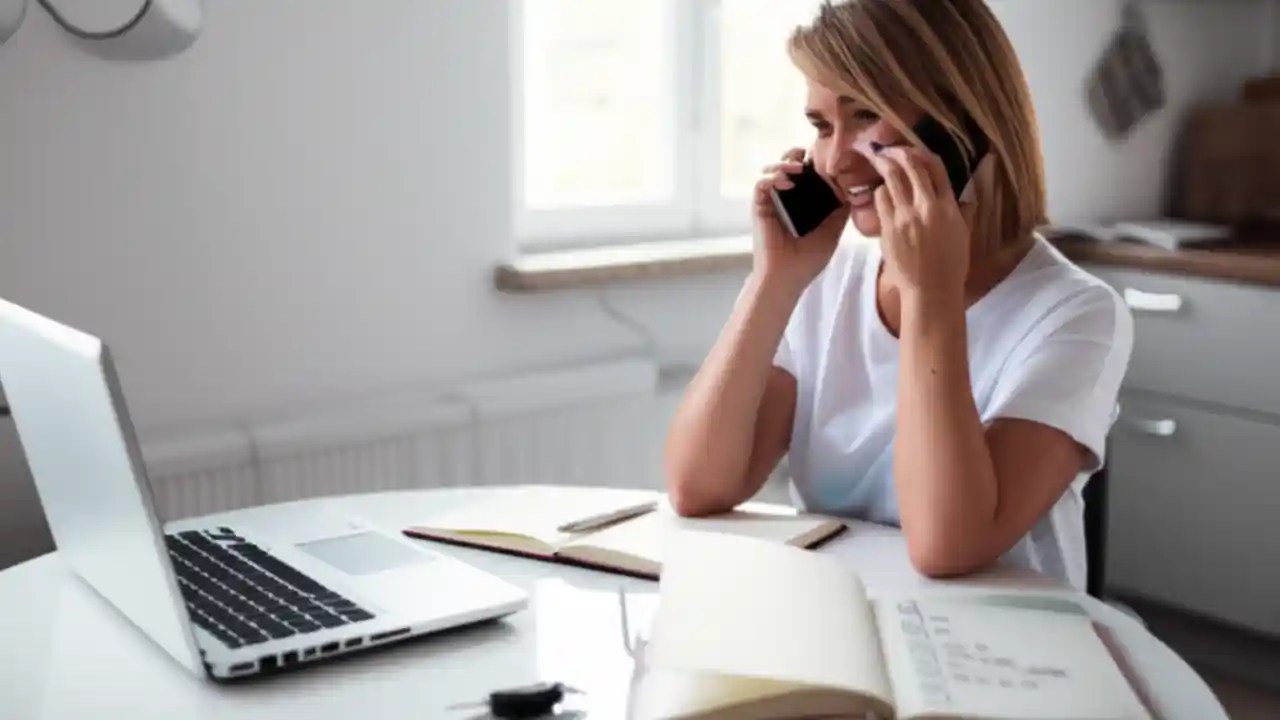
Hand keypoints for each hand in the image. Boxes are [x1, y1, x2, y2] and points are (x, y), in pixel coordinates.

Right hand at [752, 147, 850, 290]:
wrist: (787, 278)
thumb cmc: (808, 260)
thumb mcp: (833, 231)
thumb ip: (842, 210)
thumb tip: (855, 188)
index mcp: (803, 201)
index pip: (808, 172)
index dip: (816, 161)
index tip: (830, 160)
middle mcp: (786, 198)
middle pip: (788, 164)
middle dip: (798, 155)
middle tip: (810, 156)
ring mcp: (771, 202)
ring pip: (772, 168)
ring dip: (784, 162)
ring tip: (798, 167)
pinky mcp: (759, 207)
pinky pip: (760, 184)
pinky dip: (772, 178)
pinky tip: (787, 184)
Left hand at [871, 146, 973, 303]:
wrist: (930, 290)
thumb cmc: (951, 265)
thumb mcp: (963, 234)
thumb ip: (963, 212)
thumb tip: (966, 197)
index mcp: (948, 206)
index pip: (935, 168)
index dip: (922, 153)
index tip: (912, 150)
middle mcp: (926, 206)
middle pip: (910, 167)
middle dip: (898, 153)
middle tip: (888, 149)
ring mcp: (905, 216)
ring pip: (891, 179)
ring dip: (885, 169)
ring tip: (880, 163)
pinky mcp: (888, 227)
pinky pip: (881, 199)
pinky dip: (880, 192)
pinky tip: (881, 192)